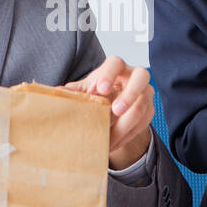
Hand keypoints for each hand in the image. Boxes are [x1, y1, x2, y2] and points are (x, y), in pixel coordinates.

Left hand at [61, 55, 152, 169]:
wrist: (113, 106)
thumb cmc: (99, 92)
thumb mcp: (86, 90)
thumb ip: (74, 92)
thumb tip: (56, 92)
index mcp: (116, 67)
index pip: (115, 63)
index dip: (109, 74)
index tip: (101, 89)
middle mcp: (134, 76)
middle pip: (142, 76)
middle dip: (129, 94)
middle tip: (115, 110)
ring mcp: (145, 92)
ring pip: (143, 104)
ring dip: (127, 123)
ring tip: (110, 138)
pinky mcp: (149, 109)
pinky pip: (144, 121)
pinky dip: (128, 135)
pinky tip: (114, 143)